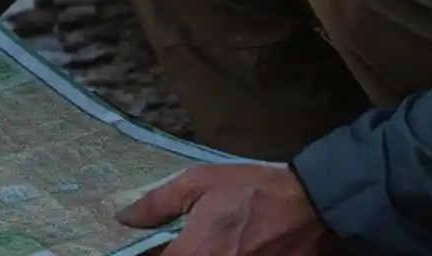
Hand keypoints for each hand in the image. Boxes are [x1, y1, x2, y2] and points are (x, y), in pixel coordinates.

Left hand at [116, 164, 333, 255]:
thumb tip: (124, 218)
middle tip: (186, 240)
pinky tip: (228, 248)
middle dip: (178, 254)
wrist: (307, 203)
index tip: (152, 244)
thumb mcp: (198, 182)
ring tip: (209, 243)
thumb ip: (157, 203)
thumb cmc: (249, 189)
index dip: (148, 253)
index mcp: (194, 253)